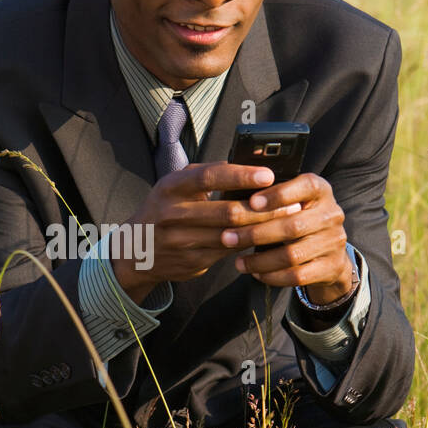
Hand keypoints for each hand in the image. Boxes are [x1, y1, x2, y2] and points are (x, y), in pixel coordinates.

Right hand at [110, 161, 301, 303]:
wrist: (136, 250)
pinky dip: (249, 244)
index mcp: (171, 187)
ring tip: (287, 220)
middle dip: (264, 208)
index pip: (209, 177)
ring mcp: (181, 241)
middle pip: (227, 211)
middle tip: (291, 204)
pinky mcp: (191, 262)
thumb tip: (250, 165)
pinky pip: (228, 253)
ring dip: (263, 228)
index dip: (240, 175)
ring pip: (232, 235)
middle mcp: (172, 213)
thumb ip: (208, 174)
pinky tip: (266, 237)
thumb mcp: (177, 185)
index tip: (268, 174)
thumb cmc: (166, 208)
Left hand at [229, 172, 353, 302]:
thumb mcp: (291, 200)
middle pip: (293, 226)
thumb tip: (233, 197)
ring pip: (292, 255)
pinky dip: (273, 276)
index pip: (306, 186)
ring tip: (238, 262)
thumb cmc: (297, 217)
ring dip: (260, 260)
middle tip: (227, 238)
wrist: (328, 251)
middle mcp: (332, 214)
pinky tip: (256, 273)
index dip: (279, 195)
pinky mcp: (331, 267)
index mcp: (321, 190)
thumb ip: (270, 196)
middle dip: (255, 233)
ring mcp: (334, 242)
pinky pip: (297, 276)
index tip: (251, 202)